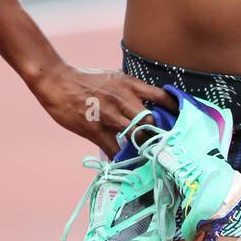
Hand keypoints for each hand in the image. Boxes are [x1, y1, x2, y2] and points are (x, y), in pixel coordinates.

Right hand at [31, 63, 176, 157]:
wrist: (57, 82)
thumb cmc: (86, 79)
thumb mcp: (114, 76)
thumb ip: (131, 88)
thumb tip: (147, 99)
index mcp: (130, 84)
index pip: (161, 96)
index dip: (175, 110)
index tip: (183, 120)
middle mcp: (123, 100)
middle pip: (151, 121)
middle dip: (160, 134)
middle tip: (166, 145)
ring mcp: (109, 116)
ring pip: (136, 137)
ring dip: (144, 148)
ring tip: (152, 157)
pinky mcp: (95, 130)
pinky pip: (115, 150)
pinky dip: (123, 158)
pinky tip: (129, 163)